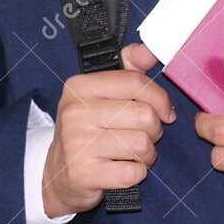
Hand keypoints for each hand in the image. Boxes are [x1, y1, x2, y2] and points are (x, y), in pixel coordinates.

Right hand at [41, 43, 174, 217]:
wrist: (58, 173)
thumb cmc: (87, 130)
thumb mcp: (100, 94)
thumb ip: (128, 68)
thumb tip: (151, 49)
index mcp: (80, 87)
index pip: (135, 82)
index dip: (160, 98)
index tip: (165, 111)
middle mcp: (75, 112)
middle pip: (144, 115)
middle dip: (154, 130)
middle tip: (143, 136)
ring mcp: (77, 144)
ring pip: (142, 145)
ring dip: (146, 154)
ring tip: (133, 154)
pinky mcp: (83, 173)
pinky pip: (133, 172)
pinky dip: (136, 174)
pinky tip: (122, 170)